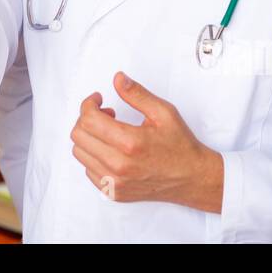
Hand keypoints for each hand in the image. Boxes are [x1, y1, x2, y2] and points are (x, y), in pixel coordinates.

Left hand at [70, 71, 224, 212]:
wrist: (192, 178)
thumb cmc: (180, 146)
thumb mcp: (163, 112)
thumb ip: (137, 94)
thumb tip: (117, 79)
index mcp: (130, 143)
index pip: (88, 120)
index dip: (88, 104)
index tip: (98, 99)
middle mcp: (119, 166)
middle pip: (78, 136)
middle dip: (87, 118)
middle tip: (105, 114)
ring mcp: (115, 183)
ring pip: (79, 153)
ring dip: (89, 137)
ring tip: (109, 131)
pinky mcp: (114, 193)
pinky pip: (88, 170)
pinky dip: (94, 155)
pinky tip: (111, 149)